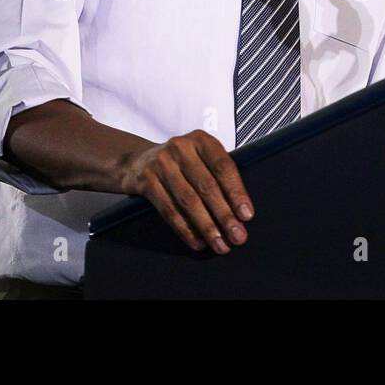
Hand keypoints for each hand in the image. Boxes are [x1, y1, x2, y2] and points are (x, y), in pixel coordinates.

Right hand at [118, 129, 253, 254]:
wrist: (137, 161)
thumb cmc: (180, 163)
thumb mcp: (199, 157)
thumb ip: (218, 175)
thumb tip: (242, 211)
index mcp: (201, 140)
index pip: (223, 166)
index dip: (236, 192)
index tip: (247, 215)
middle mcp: (181, 148)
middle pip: (206, 185)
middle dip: (224, 215)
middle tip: (238, 236)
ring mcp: (161, 163)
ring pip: (188, 200)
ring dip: (207, 226)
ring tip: (220, 244)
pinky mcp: (146, 181)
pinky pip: (169, 210)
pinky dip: (185, 229)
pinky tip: (198, 242)